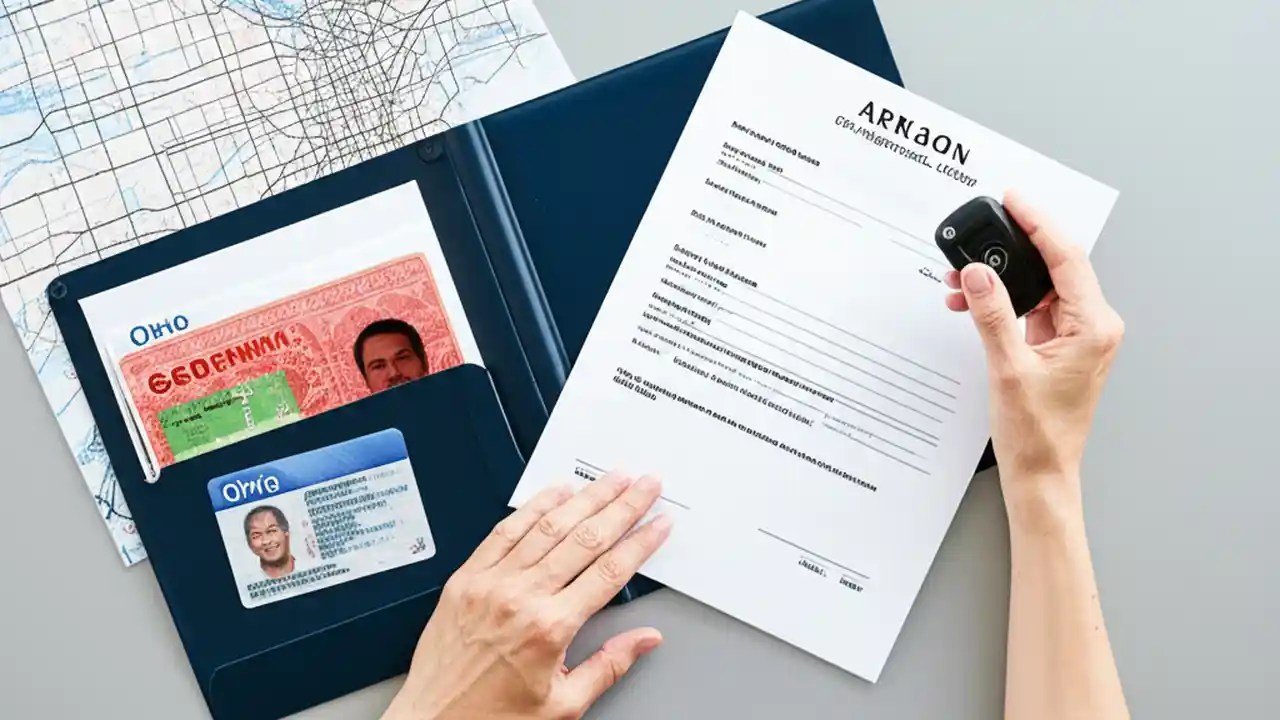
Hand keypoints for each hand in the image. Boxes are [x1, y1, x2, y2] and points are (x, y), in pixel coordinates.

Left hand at [381, 474, 670, 719]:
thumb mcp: (562, 705)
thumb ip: (609, 666)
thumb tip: (645, 640)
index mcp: (550, 628)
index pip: (609, 571)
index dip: (640, 542)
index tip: (659, 524)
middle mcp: (521, 597)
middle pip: (585, 538)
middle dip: (622, 506)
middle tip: (646, 485)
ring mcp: (491, 583)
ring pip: (548, 526)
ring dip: (585, 497)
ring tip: (610, 479)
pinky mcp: (466, 578)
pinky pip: (504, 531)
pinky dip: (534, 507)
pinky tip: (555, 493)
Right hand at [944, 191, 1123, 504]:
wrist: (1041, 473)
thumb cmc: (1036, 434)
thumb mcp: (1008, 368)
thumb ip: (992, 313)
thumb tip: (978, 272)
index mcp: (1093, 327)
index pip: (1066, 258)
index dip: (1038, 223)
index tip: (1015, 200)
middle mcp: (1093, 326)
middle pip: (1054, 266)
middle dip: (1011, 250)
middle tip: (980, 232)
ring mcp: (1077, 335)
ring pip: (1039, 287)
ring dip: (1000, 279)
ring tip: (961, 278)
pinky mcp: (1060, 345)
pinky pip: (1032, 308)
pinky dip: (1003, 301)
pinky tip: (974, 301)